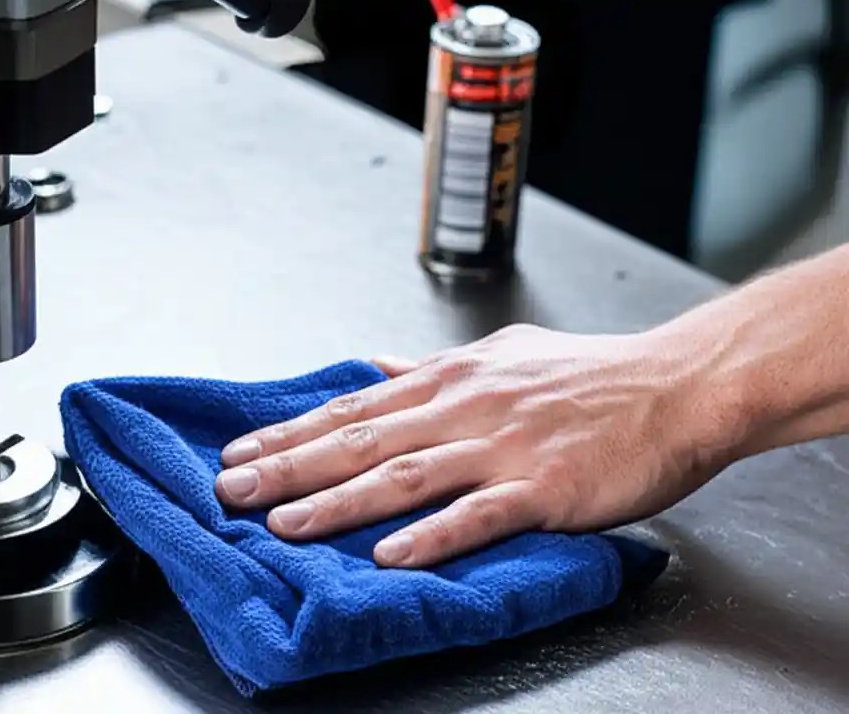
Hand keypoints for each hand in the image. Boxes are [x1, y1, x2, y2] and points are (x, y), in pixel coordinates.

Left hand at [214, 324, 739, 568]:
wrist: (678, 384)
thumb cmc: (593, 374)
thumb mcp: (500, 355)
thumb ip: (431, 367)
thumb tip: (375, 364)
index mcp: (450, 379)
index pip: (351, 407)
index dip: (289, 431)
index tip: (237, 449)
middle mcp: (464, 408)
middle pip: (360, 441)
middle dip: (289, 467)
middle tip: (231, 490)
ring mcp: (502, 448)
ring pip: (404, 476)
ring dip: (338, 503)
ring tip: (285, 525)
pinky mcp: (544, 488)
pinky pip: (479, 515)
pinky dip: (433, 536)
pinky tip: (391, 555)